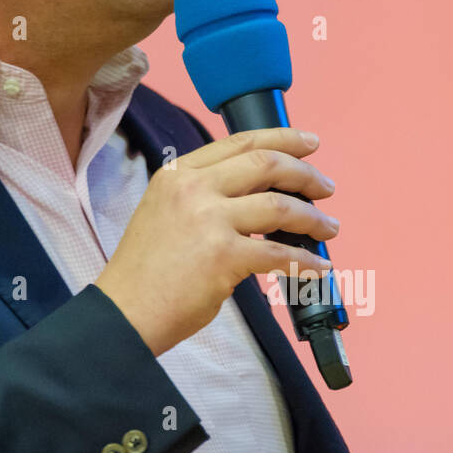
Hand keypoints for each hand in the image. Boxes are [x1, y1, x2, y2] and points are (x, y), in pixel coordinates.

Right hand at [94, 127, 337, 357]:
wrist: (124, 313)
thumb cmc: (145, 274)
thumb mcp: (164, 213)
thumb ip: (202, 197)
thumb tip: (257, 199)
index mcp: (178, 175)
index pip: (239, 144)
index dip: (282, 139)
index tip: (309, 143)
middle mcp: (193, 189)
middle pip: (266, 165)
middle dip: (305, 175)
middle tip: (326, 187)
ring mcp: (208, 221)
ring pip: (280, 207)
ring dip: (313, 219)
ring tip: (328, 229)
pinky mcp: (223, 257)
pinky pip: (279, 255)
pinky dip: (306, 262)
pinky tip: (318, 268)